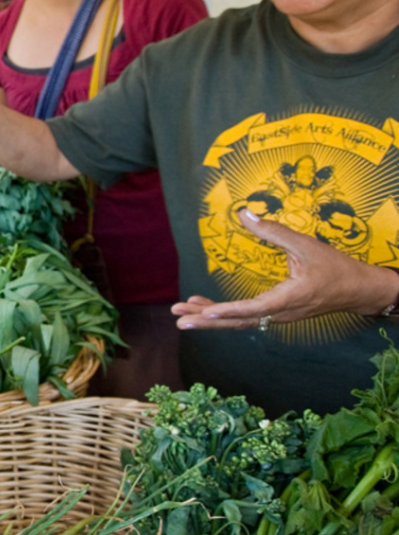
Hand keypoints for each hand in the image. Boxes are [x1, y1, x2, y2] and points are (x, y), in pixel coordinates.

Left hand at [172, 209, 398, 330]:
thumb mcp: (305, 245)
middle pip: (239, 321)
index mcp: (289, 299)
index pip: (255, 308)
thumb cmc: (334, 267)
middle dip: (206, 319)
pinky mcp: (276, 315)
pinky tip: (205, 307)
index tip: (207, 311)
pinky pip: (245, 318)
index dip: (230, 310)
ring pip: (239, 322)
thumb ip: (272, 230)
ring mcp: (278, 318)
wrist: (356, 290)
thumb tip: (244, 212)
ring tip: (181, 314)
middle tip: (177, 317)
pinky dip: (224, 314)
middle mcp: (281, 314)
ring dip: (210, 318)